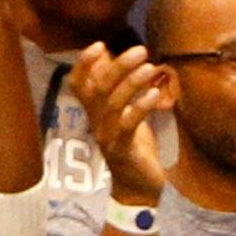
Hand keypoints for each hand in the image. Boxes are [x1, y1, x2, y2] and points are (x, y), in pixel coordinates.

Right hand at [70, 43, 169, 203]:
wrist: (139, 190)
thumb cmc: (136, 152)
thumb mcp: (129, 120)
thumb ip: (124, 98)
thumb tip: (125, 69)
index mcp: (95, 115)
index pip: (80, 84)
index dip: (85, 64)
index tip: (100, 45)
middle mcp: (96, 123)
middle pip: (100, 88)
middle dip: (118, 65)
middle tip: (140, 50)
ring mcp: (107, 136)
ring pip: (113, 102)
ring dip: (132, 82)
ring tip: (150, 67)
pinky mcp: (123, 149)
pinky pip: (128, 124)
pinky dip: (141, 106)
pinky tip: (155, 94)